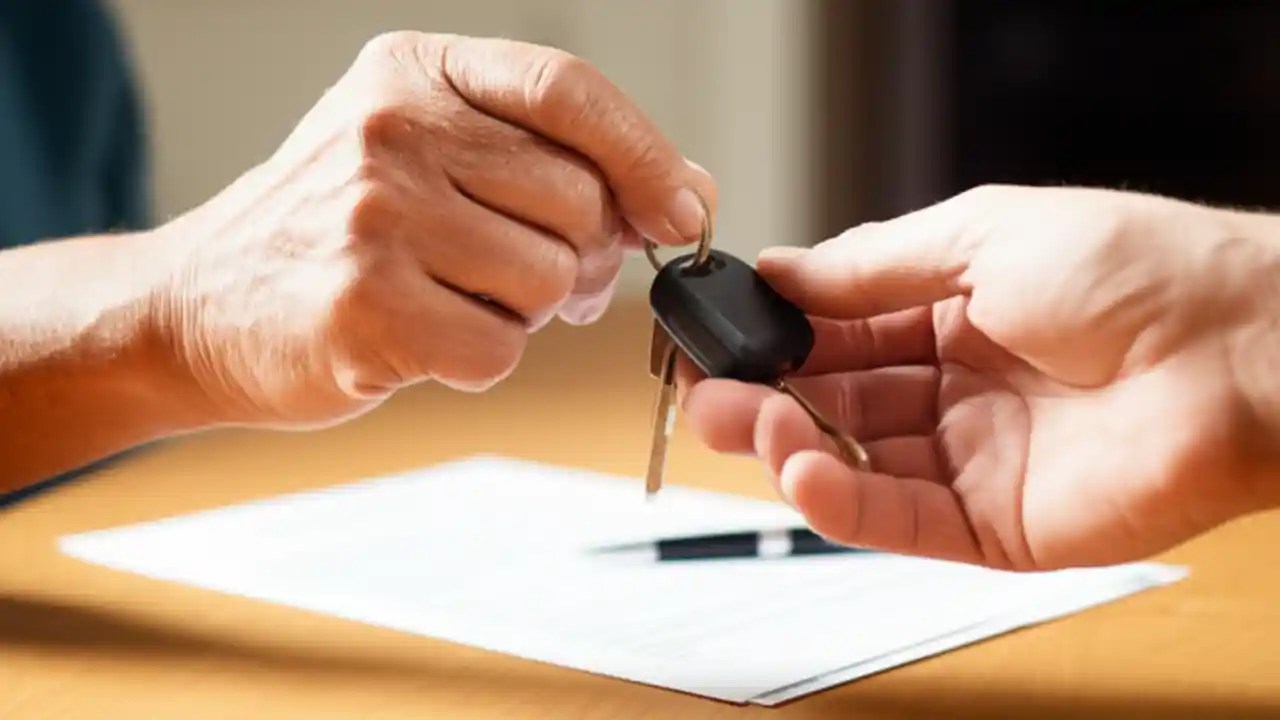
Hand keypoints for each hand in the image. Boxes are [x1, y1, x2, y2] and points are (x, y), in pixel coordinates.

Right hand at [153, 32, 714, 426]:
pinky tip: (423, 336)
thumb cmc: (333, 232)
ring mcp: (374, 216)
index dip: (644, 154)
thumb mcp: (431, 156)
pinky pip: (499, 349)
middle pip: (578, 202)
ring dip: (523, 311)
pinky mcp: (364, 307)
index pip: (567, 90)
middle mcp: (392, 130)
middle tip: (526, 275)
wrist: (199, 306)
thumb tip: (689, 191)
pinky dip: (480, 358)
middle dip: (578, 257)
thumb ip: (553, 160)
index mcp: (414, 72)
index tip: (682, 211)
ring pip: (550, 280)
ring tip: (453, 297)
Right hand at [682, 185, 1279, 569]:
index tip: (716, 335)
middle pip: (834, 404)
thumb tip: (782, 271)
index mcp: (955, 314)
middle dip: (763, 397)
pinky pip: (898, 520)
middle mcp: (957, 389)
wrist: (1244, 348)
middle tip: (707, 391)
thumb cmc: (1140, 270)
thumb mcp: (982, 233)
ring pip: (853, 464)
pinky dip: (839, 502)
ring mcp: (972, 460)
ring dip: (788, 448)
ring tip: (744, 423)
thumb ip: (871, 264)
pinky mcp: (992, 527)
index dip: (774, 336)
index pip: (839, 333)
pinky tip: (800, 472)